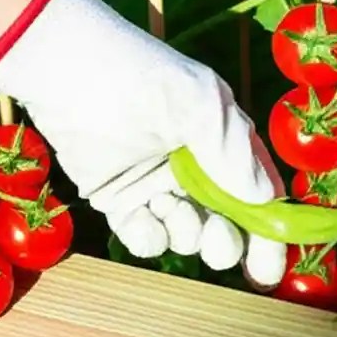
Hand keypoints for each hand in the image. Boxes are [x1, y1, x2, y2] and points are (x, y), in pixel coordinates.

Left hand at [0, 0, 285, 286]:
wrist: (65, 70)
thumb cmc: (141, 77)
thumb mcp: (201, 105)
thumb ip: (234, 155)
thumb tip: (265, 199)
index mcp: (226, 143)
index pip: (260, 194)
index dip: (271, 230)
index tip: (272, 266)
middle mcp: (196, 169)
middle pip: (228, 223)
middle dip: (228, 240)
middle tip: (217, 237)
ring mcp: (158, 187)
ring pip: (188, 235)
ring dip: (186, 232)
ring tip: (170, 205)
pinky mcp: (120, 201)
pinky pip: (146, 238)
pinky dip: (150, 238)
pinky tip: (144, 219)